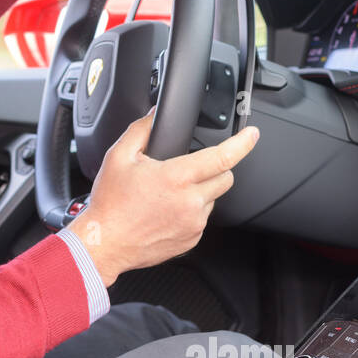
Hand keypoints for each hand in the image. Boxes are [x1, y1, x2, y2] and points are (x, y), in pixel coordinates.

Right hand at [66, 110, 259, 288]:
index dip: (243, 143)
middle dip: (216, 168)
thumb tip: (155, 115)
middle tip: (190, 169)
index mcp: (176, 178)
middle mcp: (190, 202)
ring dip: (200, 191)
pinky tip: (166, 211)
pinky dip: (190, 212)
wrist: (105, 243)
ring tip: (169, 195)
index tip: (252, 134)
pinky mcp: (191, 240)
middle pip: (226, 178)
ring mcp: (193, 224)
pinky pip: (201, 219)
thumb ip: (141, 130)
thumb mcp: (118, 157)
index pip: (223, 156)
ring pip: (212, 199)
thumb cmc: (110, 204)